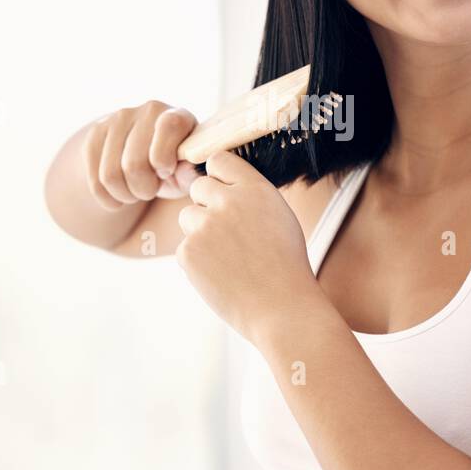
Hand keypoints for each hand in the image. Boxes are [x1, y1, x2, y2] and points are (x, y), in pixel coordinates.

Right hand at [81, 100, 200, 207]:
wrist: (142, 155)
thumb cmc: (173, 167)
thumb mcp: (185, 173)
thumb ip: (189, 174)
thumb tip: (186, 170)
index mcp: (177, 115)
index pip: (169, 127)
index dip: (164, 157)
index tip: (166, 172)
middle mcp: (146, 111)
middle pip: (134, 164)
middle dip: (144, 189)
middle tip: (151, 190)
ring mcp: (117, 119)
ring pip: (110, 175)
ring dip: (125, 195)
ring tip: (136, 191)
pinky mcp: (95, 133)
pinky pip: (94, 181)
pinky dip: (108, 198)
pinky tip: (120, 193)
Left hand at [175, 150, 323, 343]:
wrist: (282, 309)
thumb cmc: (285, 266)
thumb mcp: (279, 217)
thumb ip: (249, 196)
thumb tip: (219, 184)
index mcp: (255, 189)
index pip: (219, 160)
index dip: (219, 177)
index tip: (223, 191)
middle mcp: (228, 202)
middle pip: (198, 186)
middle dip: (207, 204)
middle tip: (227, 232)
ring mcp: (205, 227)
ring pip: (188, 216)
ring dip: (200, 232)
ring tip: (229, 258)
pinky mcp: (188, 252)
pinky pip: (184, 248)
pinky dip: (198, 261)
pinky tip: (222, 275)